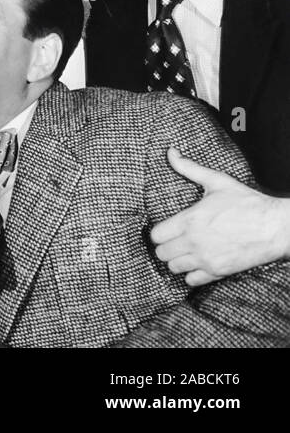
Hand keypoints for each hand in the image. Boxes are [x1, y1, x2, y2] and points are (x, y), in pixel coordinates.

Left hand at [151, 147, 289, 284]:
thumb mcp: (217, 181)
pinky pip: (192, 281)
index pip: (156, 235)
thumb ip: (189, 168)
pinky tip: (197, 264)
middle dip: (165, 246)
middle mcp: (194, 242)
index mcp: (189, 220)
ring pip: (174, 268)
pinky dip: (191, 275)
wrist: (276, 227)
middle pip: (161, 253)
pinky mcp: (219, 271)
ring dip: (176, 261)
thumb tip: (170, 152)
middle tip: (174, 241)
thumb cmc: (247, 203)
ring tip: (185, 252)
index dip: (159, 232)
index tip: (167, 229)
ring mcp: (206, 259)